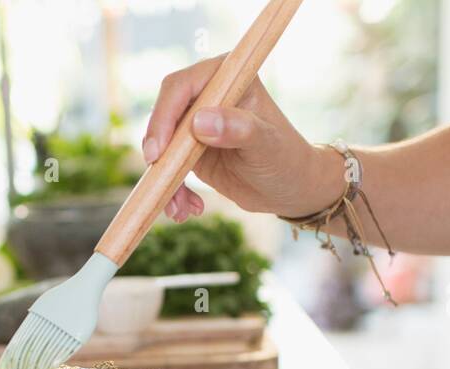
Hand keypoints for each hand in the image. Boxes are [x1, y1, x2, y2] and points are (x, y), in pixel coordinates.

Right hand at [143, 55, 342, 221]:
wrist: (290, 188)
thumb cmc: (286, 160)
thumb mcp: (266, 146)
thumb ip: (239, 130)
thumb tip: (200, 122)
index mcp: (228, 78)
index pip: (181, 86)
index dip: (163, 116)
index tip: (158, 152)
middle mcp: (209, 95)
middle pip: (164, 114)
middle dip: (158, 151)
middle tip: (159, 181)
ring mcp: (197, 123)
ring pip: (162, 145)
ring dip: (163, 178)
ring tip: (179, 209)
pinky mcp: (190, 149)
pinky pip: (167, 167)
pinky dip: (172, 190)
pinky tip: (188, 210)